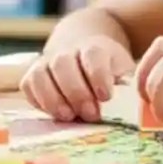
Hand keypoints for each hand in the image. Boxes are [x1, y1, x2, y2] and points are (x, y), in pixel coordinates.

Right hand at [20, 35, 134, 121]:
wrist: (82, 48)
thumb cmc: (109, 69)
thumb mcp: (123, 71)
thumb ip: (126, 87)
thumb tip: (134, 110)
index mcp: (94, 47)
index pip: (92, 54)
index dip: (97, 74)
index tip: (106, 96)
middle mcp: (66, 51)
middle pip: (63, 64)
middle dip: (76, 91)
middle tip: (90, 115)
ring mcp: (46, 62)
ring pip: (41, 74)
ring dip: (53, 98)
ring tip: (68, 116)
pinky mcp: (32, 75)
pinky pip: (28, 85)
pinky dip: (38, 101)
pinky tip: (55, 114)